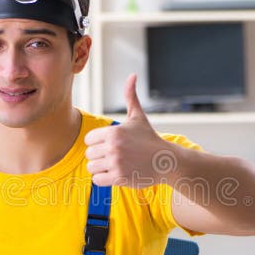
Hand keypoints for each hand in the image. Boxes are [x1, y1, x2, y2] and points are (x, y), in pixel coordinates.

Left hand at [85, 73, 175, 187]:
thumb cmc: (149, 139)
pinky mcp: (119, 178)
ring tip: (114, 165)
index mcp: (114, 131)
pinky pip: (97, 180)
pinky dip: (103, 179)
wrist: (165, 161)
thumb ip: (130, 96)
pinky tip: (115, 174)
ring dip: (100, 168)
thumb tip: (132, 75)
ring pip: (91, 167)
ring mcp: (116, 163)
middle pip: (89, 154)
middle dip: (99, 156)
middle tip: (114, 156)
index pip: (89, 140)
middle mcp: (113, 147)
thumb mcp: (138, 117)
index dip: (98, 143)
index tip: (111, 145)